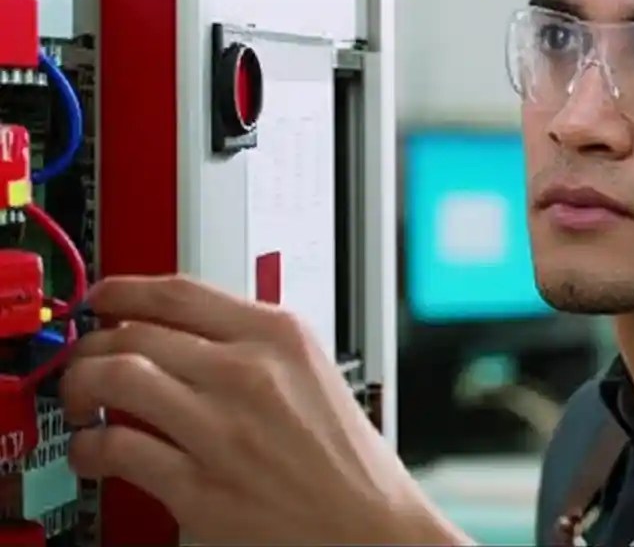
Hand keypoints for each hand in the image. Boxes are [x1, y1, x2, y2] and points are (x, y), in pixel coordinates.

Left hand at [59, 275, 469, 545]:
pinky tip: (94, 452)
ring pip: (116, 378)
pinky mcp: (201, 488)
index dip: (122, 291)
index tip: (102, 300)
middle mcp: (250, 374)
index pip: (179, 292)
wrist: (372, 525)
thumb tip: (185, 333)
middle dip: (91, 346)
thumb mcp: (314, 373)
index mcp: (280, 337)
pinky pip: (118, 450)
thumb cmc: (350, 461)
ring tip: (82, 402)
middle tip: (84, 361)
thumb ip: (255, 346)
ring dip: (80, 387)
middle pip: (135, 332)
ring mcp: (223, 430)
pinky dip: (89, 448)